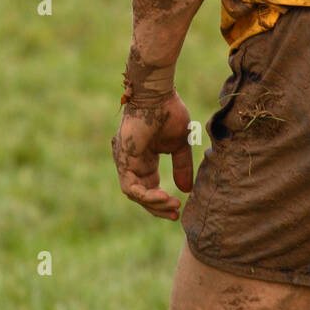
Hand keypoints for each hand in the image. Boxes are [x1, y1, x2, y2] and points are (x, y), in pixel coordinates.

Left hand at [112, 90, 192, 220]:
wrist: (157, 94)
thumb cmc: (168, 112)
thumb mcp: (179, 144)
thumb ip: (182, 166)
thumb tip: (186, 191)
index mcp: (145, 158)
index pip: (150, 187)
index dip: (162, 200)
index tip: (179, 208)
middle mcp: (133, 162)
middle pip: (141, 195)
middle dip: (158, 207)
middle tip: (175, 214)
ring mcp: (126, 161)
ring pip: (135, 194)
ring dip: (154, 203)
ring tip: (173, 206)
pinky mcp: (124, 159)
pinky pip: (131, 187)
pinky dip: (146, 195)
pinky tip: (165, 196)